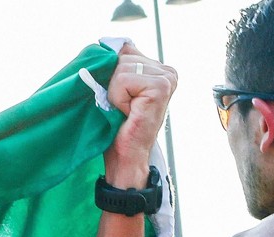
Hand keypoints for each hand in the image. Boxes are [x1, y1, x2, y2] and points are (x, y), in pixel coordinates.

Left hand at [104, 44, 177, 185]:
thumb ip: (115, 66)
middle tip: (120, 107)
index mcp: (157, 68)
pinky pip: (123, 78)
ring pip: (120, 68)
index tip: (118, 98)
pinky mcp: (161, 86)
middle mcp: (167, 71)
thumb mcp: (114, 90)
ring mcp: (167, 77)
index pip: (124, 51)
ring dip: (113, 93)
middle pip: (121, 58)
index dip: (111, 74)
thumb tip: (105, 44)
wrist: (125, 155)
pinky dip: (117, 97)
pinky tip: (128, 112)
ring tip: (124, 110)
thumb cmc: (117, 126)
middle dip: (111, 85)